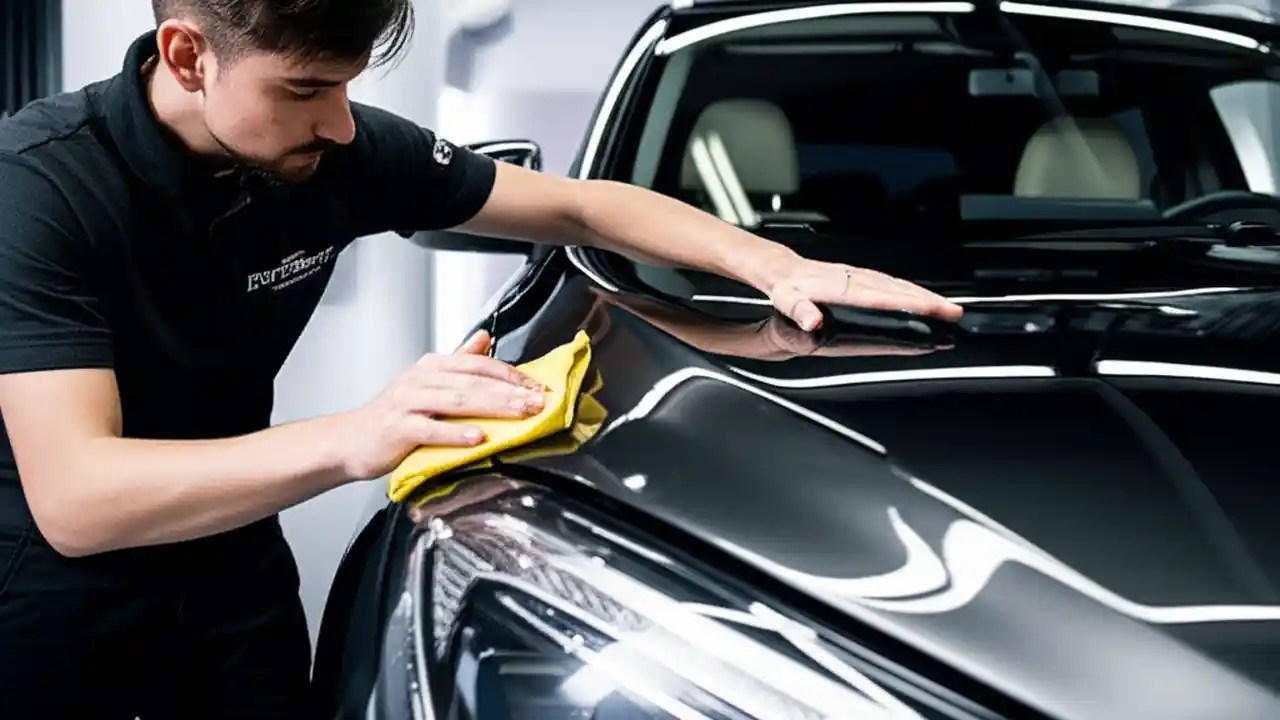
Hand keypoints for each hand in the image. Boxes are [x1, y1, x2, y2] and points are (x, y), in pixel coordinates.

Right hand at [337, 330, 545, 478]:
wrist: (351, 440)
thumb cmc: (393, 416)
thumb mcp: (426, 383)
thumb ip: (458, 361)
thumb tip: (485, 337)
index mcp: (431, 366)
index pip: (478, 364)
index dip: (510, 375)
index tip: (536, 387)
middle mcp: (420, 379)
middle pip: (473, 382)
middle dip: (510, 392)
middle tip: (537, 401)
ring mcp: (408, 402)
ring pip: (457, 401)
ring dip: (493, 408)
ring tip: (519, 414)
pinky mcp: (398, 428)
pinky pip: (432, 429)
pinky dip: (457, 433)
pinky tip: (478, 437)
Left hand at [764, 257, 963, 331]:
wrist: (782, 269)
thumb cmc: (786, 287)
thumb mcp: (786, 300)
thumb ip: (800, 311)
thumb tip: (813, 320)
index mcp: (843, 288)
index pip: (884, 297)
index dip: (911, 304)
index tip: (935, 310)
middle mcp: (856, 280)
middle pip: (900, 290)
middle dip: (930, 301)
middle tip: (955, 313)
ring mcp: (859, 277)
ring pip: (899, 286)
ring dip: (924, 296)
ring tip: (947, 308)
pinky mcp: (860, 277)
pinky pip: (891, 284)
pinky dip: (910, 291)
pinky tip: (920, 298)